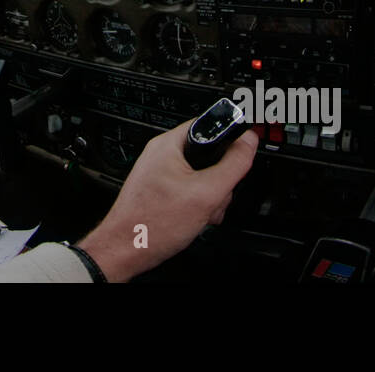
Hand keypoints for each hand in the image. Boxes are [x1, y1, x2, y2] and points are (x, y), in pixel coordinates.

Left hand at [76, 121, 257, 281]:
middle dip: (220, 179)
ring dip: (210, 195)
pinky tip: (196, 217)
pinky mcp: (160, 189)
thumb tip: (248, 141)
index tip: (242, 151)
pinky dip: (198, 202)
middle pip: (208, 154)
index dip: (230, 138)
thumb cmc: (153, 223)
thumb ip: (232, 165)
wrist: (126, 250)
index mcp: (169, 144)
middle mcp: (162, 154)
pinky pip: (189, 188)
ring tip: (204, 212)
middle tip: (215, 197)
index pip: (209, 124)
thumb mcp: (206, 193)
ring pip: (201, 174)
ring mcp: (160, 173)